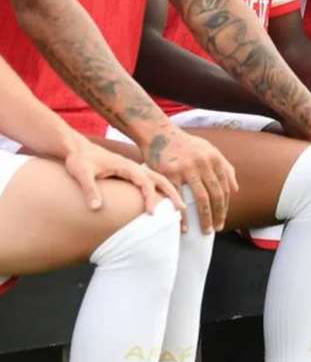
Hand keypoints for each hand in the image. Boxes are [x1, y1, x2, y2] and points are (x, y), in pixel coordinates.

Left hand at [63, 134, 184, 214]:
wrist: (76, 148)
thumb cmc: (79, 160)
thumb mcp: (82, 173)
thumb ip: (89, 190)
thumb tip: (95, 208)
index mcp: (127, 167)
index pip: (145, 183)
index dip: (149, 198)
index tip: (151, 213)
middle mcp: (134, 168)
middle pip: (160, 180)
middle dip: (172, 194)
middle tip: (181, 209)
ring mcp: (134, 170)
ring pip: (159, 180)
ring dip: (170, 192)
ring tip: (179, 207)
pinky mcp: (131, 173)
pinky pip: (152, 182)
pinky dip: (162, 190)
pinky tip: (165, 200)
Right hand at [142, 125, 238, 232]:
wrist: (159, 134)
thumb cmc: (186, 145)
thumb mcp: (210, 150)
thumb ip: (225, 168)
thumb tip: (236, 189)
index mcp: (215, 159)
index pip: (225, 188)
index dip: (225, 206)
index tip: (222, 219)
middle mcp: (205, 163)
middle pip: (216, 195)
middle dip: (218, 215)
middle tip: (216, 229)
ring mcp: (188, 168)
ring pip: (201, 199)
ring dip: (204, 218)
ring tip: (205, 231)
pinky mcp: (171, 173)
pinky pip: (179, 198)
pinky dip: (183, 215)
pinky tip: (184, 226)